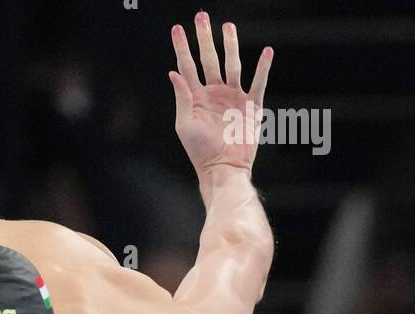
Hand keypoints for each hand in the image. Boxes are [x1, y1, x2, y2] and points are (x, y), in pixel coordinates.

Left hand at [170, 13, 272, 176]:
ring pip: (232, 65)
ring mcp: (233, 98)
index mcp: (197, 98)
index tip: (177, 29)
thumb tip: (173, 72)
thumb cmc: (200, 152)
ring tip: (228, 26)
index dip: (182, 48)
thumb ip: (182, 97)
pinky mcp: (251, 107)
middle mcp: (215, 94)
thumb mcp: (185, 125)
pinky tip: (266, 52)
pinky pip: (258, 83)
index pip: (188, 67)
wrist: (223, 169)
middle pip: (210, 59)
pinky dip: (263, 68)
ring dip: (231, 45)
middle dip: (206, 38)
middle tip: (202, 16)